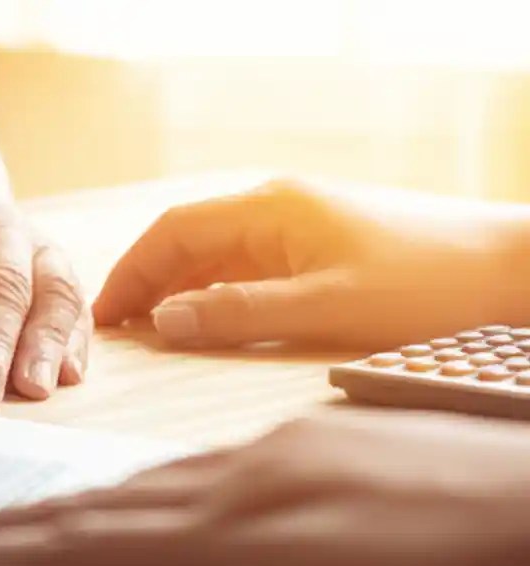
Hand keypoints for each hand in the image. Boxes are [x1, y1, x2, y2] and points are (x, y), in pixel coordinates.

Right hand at [96, 178, 529, 347]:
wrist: (514, 271)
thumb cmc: (427, 285)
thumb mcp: (325, 308)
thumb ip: (238, 314)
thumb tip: (162, 322)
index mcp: (271, 208)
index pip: (173, 231)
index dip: (130, 272)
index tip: (101, 317)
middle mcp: (278, 208)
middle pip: (188, 240)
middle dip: (146, 283)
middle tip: (114, 332)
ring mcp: (300, 226)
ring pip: (217, 255)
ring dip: (178, 290)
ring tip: (149, 333)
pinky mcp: (322, 247)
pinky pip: (248, 267)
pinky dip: (215, 293)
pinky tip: (208, 322)